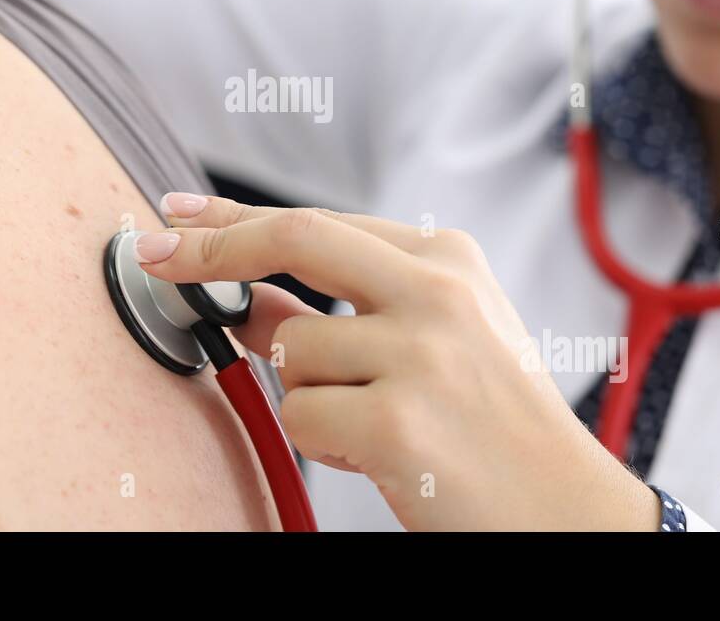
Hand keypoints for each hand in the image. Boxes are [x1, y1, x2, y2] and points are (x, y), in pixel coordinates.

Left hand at [136, 194, 661, 531]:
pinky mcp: (397, 418)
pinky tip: (381, 454)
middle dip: (211, 246)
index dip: (238, 219)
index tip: (181, 212)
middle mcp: (437, 290)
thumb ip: (346, 311)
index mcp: (447, 260)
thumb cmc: (493, 423)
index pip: (318, 221)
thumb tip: (251, 300)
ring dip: (308, 393)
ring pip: (289, 350)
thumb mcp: (432, 342)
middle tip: (156, 251)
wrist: (564, 508)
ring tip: (373, 422)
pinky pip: (302, 415)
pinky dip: (324, 442)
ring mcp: (419, 351)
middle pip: (295, 237)